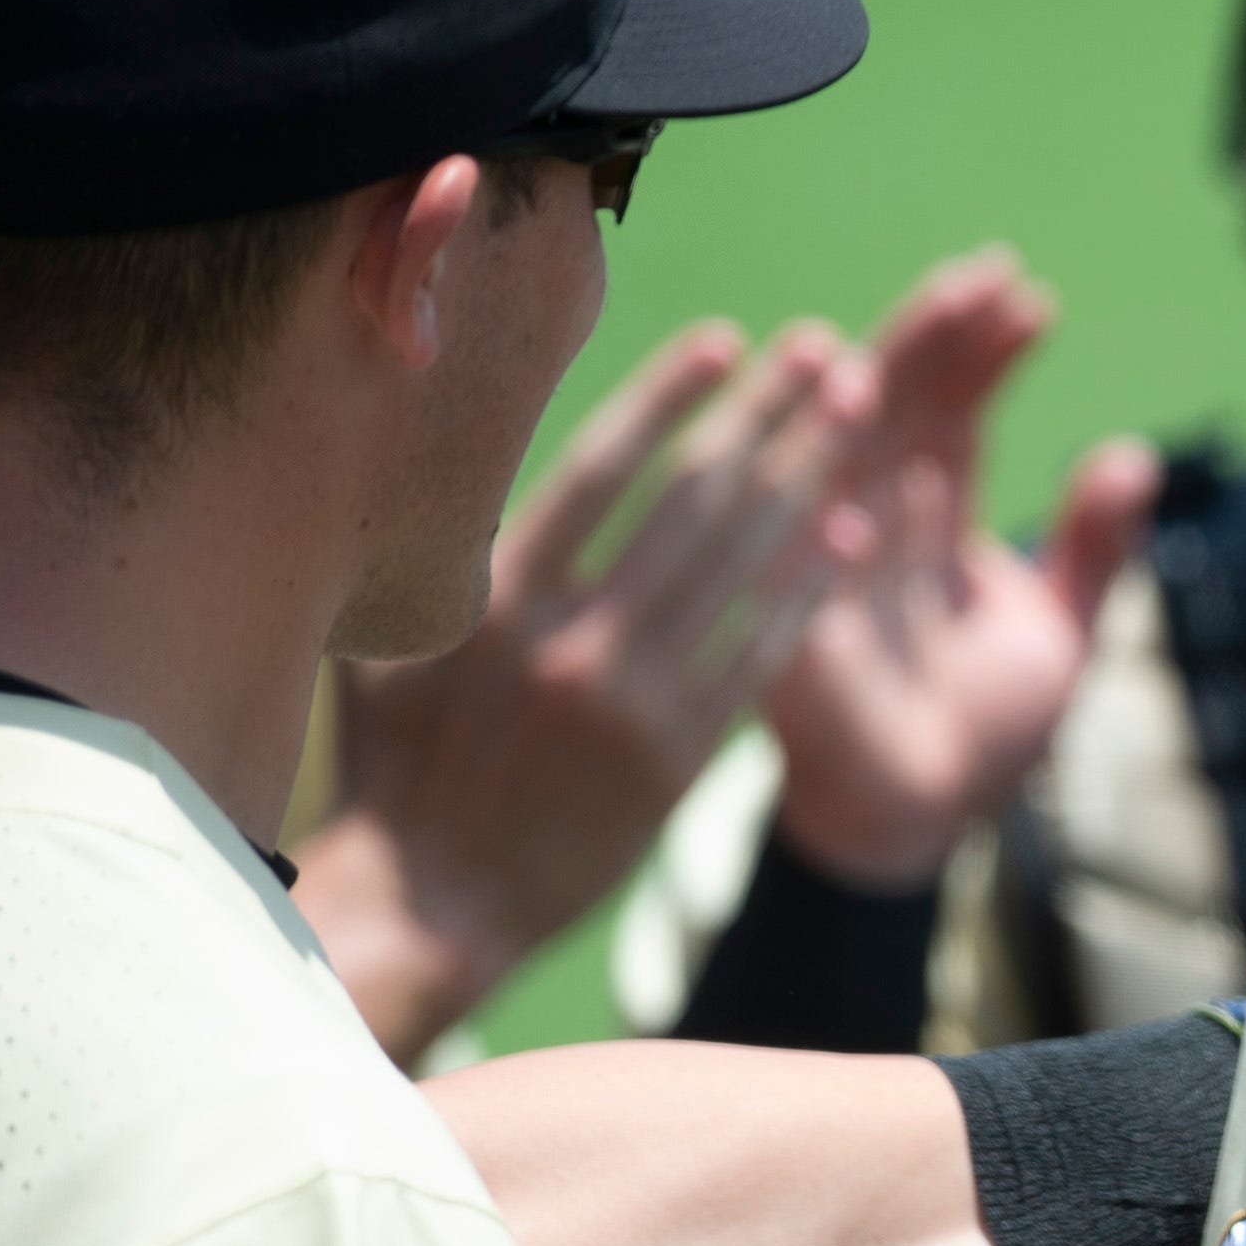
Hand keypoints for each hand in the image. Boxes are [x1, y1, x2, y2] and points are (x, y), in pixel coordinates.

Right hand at [296, 323, 867, 1056]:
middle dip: (771, 416)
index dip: (672, 396)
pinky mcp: (675, 762)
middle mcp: (567, 638)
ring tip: (857, 421)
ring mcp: (629, 701)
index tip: (730, 342)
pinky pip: (757, 658)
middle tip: (832, 353)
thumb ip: (447, 558)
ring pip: (740, 567)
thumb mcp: (388, 643)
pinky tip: (850, 539)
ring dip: (808, 483)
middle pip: (693, 500)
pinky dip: (805, 594)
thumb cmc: (397, 766)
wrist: (430, 903)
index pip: (602, 467)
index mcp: (490, 596)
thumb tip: (470, 453)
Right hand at [762, 250, 1162, 892]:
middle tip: (986, 276)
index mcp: (921, 515)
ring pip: (843, 457)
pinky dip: (835, 501)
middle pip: (892, 407)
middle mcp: (864, 524)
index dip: (982, 353)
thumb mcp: (1060, 630)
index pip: (947, 408)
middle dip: (936, 339)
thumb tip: (1134, 455)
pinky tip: (876, 440)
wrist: (924, 824)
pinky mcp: (792, 630)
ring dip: (881, 390)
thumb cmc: (982, 729)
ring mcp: (820, 570)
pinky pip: (801, 557)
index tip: (1030, 297)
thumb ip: (1097, 549)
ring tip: (930, 323)